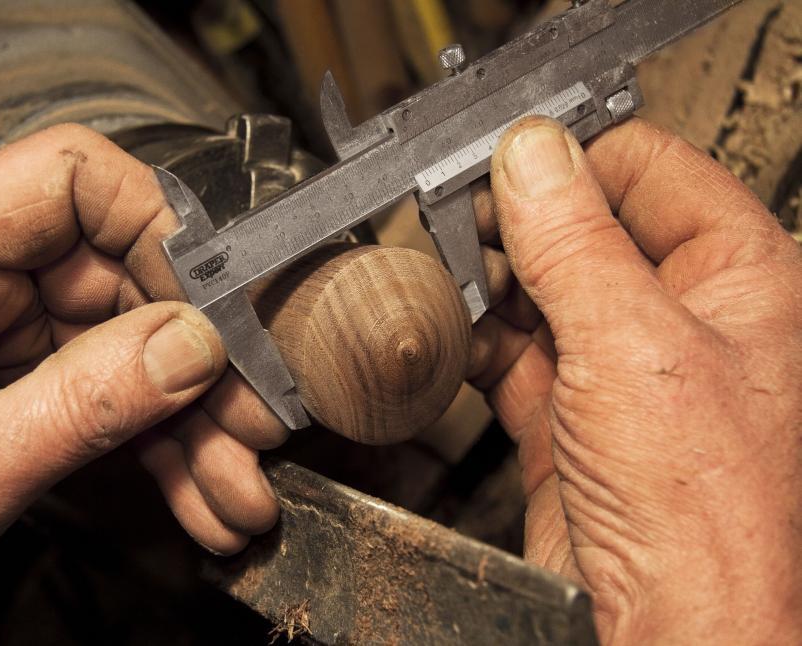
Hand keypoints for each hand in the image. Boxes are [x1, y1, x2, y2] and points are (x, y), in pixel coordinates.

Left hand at [0, 124, 285, 598]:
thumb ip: (80, 409)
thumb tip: (192, 348)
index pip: (71, 176)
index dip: (158, 227)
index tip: (214, 306)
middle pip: (123, 274)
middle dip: (196, 362)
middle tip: (250, 426)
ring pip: (130, 338)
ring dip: (189, 415)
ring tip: (232, 484)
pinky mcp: (18, 366)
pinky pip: (109, 382)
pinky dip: (156, 437)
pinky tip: (193, 486)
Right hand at [468, 117, 801, 643]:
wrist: (660, 626)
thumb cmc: (700, 509)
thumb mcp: (629, 343)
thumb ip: (573, 241)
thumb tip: (531, 155)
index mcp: (738, 278)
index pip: (650, 171)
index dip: (577, 158)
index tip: (508, 157)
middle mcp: (682, 318)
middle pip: (587, 230)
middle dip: (521, 225)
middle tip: (464, 216)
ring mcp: (621, 369)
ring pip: (543, 291)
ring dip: (492, 282)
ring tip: (451, 272)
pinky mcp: (571, 418)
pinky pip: (514, 354)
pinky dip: (478, 340)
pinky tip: (456, 329)